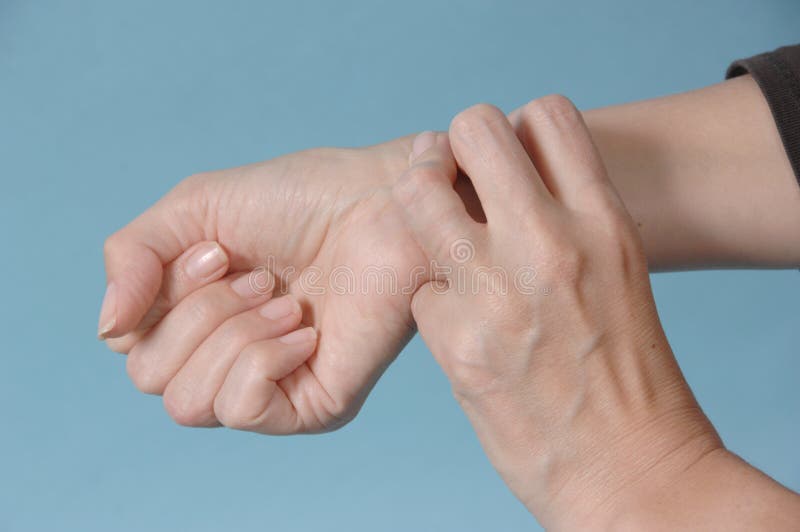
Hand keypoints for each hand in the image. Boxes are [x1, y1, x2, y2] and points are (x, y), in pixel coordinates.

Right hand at [99, 138, 427, 432]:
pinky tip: (305, 328)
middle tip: (259, 275)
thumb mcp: (194, 209)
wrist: (383, 201)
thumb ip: (130, 258)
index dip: (166, 294)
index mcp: (200, 319)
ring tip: (286, 298)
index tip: (221, 251)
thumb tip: (107, 329)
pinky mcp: (313, 407)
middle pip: (152, 379)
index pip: (132, 346)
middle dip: (199, 314)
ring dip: (232, 333)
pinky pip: (243, 408)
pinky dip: (263, 356)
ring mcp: (272, 387)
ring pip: (189, 402)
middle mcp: (229, 359)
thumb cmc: (301, 198)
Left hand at [392, 99, 721, 527]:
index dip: (514, 128)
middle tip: (448, 176)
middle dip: (452, 145)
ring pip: (418, 193)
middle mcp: (549, 241)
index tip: (500, 158)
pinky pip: (419, 290)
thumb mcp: (619, 275)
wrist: (628, 468)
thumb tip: (513, 182)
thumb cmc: (628, 375)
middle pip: (473, 129)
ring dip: (418, 204)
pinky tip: (458, 328)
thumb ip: (570, 221)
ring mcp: (497, 288)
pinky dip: (431, 304)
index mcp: (602, 221)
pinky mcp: (457, 340)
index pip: (546, 114)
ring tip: (431, 232)